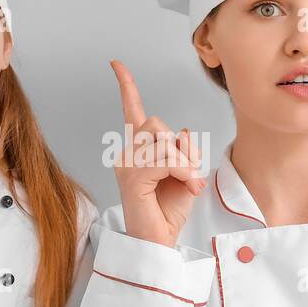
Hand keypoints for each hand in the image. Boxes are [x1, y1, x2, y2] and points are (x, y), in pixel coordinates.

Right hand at [109, 59, 205, 247]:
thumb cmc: (169, 211)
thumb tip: (182, 131)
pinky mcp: (132, 177)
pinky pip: (164, 160)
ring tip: (189, 184)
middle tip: (191, 175)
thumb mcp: (185, 173)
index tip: (116, 64)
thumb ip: (183, 150)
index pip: (133, 111)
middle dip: (180, 148)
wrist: (159, 242)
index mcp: (138, 151)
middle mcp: (126, 154)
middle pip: (157, 124)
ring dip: (185, 163)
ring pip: (163, 142)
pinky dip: (182, 172)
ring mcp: (125, 165)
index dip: (127, 86)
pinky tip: (186, 186)